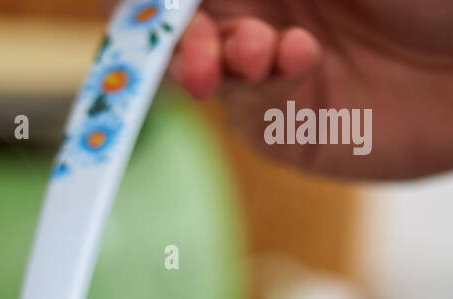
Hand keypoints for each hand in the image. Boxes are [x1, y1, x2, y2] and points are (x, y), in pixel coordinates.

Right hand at [167, 2, 452, 178]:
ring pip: (208, 72)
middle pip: (185, 27)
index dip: (162, 1)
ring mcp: (278, 72)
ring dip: (216, 58)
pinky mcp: (295, 131)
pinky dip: (259, 88)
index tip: (157, 6)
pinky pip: (251, 115)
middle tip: (197, 47)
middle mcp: (268, 12)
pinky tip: (296, 59)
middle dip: (178, 35)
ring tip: (258, 49)